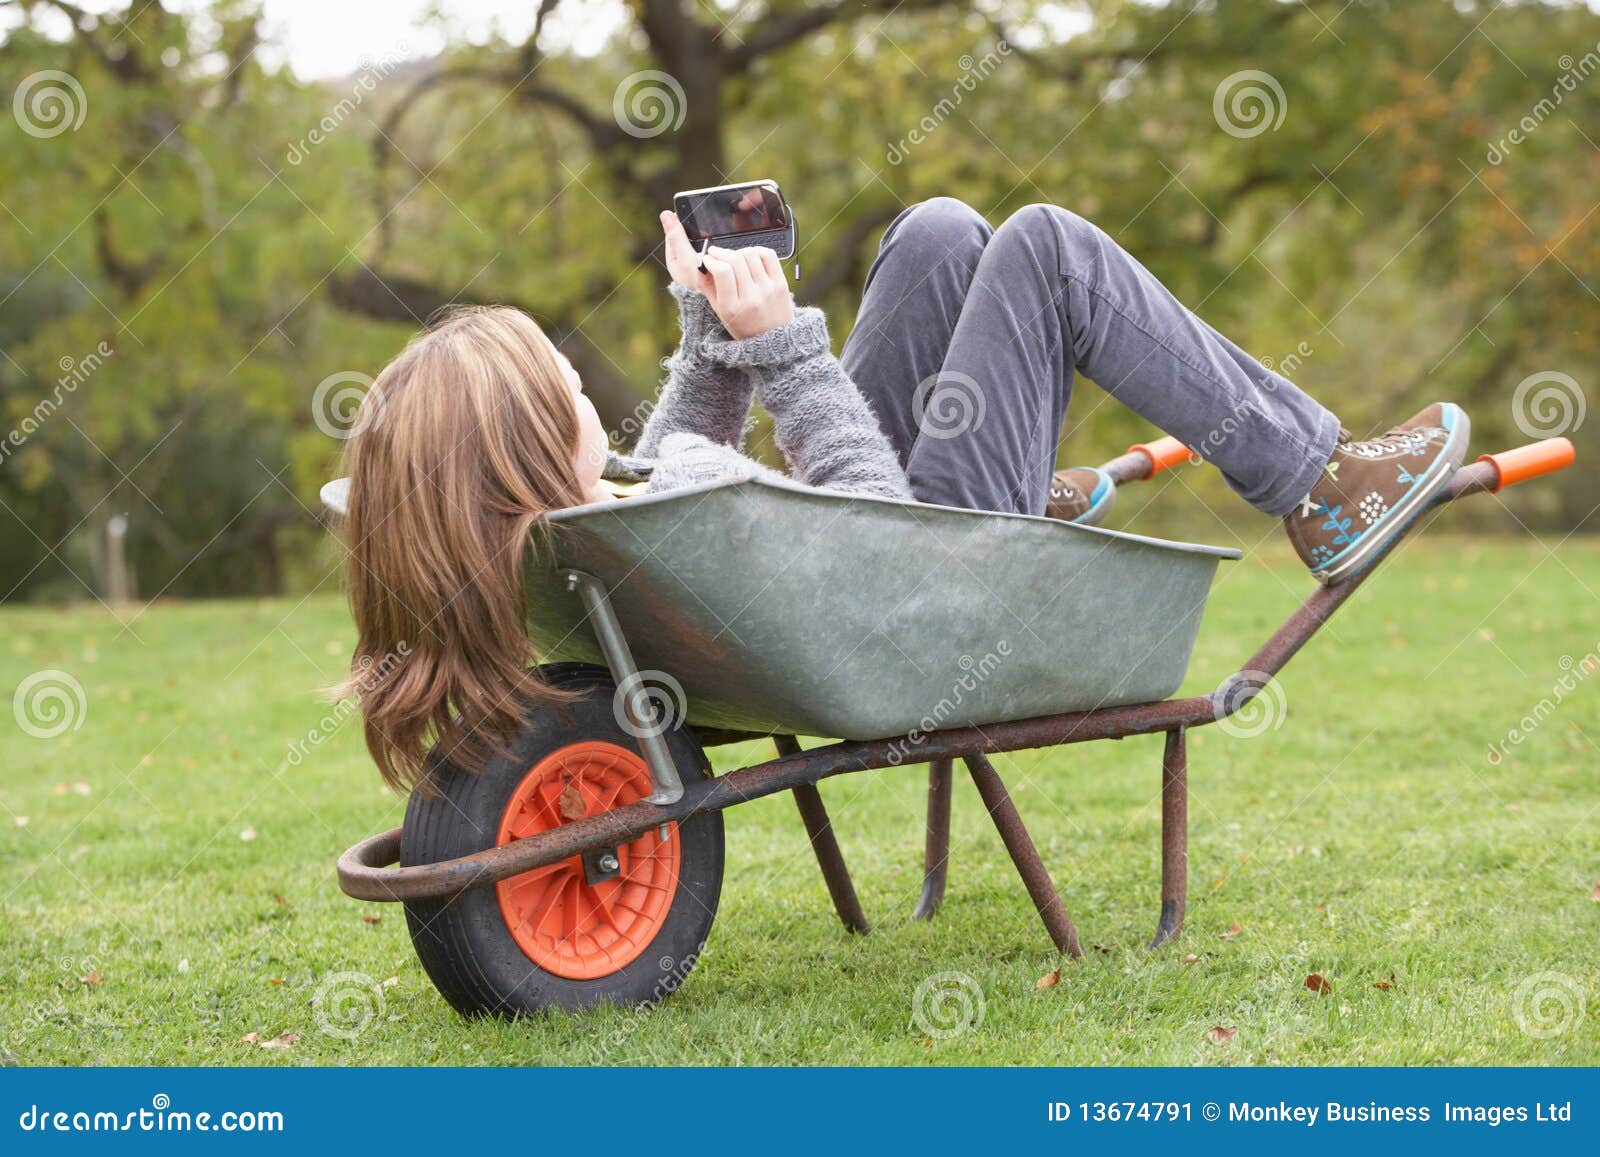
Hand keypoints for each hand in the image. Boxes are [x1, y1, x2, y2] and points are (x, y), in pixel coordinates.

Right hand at [660, 211, 792, 339]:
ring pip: (751, 254)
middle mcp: (752, 298)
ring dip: (738, 251)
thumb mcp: (721, 313)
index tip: (707, 259)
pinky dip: (756, 250)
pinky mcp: (781, 283)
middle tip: (716, 253)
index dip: (712, 260)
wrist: (773, 340)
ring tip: (733, 257)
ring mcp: (768, 289)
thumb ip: (708, 288)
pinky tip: (750, 256)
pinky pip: (768, 255)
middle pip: (735, 260)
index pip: (722, 272)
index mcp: (733, 308)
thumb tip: (700, 265)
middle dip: (721, 252)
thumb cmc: (745, 326)